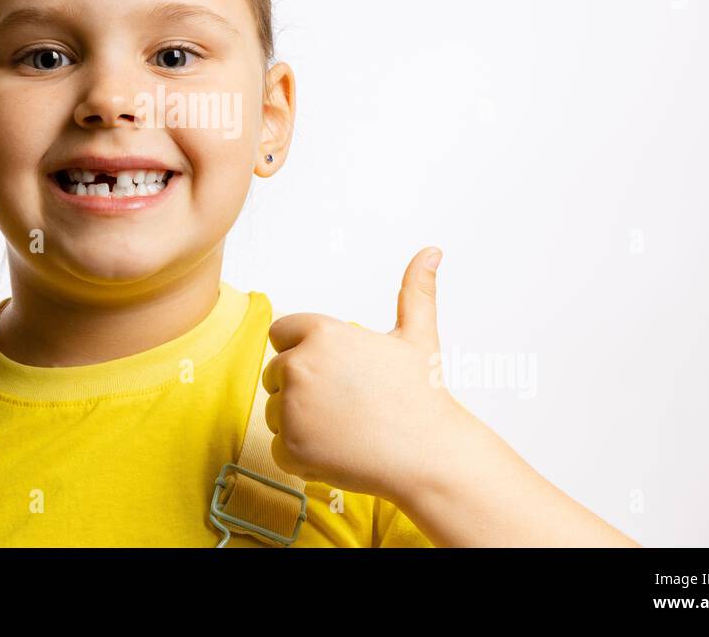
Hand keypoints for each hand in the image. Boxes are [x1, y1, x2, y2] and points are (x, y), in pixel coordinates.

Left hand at [262, 246, 466, 500]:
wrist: (431, 456)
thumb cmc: (423, 397)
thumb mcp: (417, 336)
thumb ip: (414, 290)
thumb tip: (432, 251)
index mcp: (322, 333)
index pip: (281, 333)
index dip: (304, 351)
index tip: (334, 371)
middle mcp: (300, 365)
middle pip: (275, 374)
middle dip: (301, 389)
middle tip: (345, 405)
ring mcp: (292, 408)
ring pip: (275, 413)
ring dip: (301, 424)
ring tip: (346, 429)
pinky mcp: (290, 447)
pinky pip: (279, 448)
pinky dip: (303, 456)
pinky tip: (338, 452)